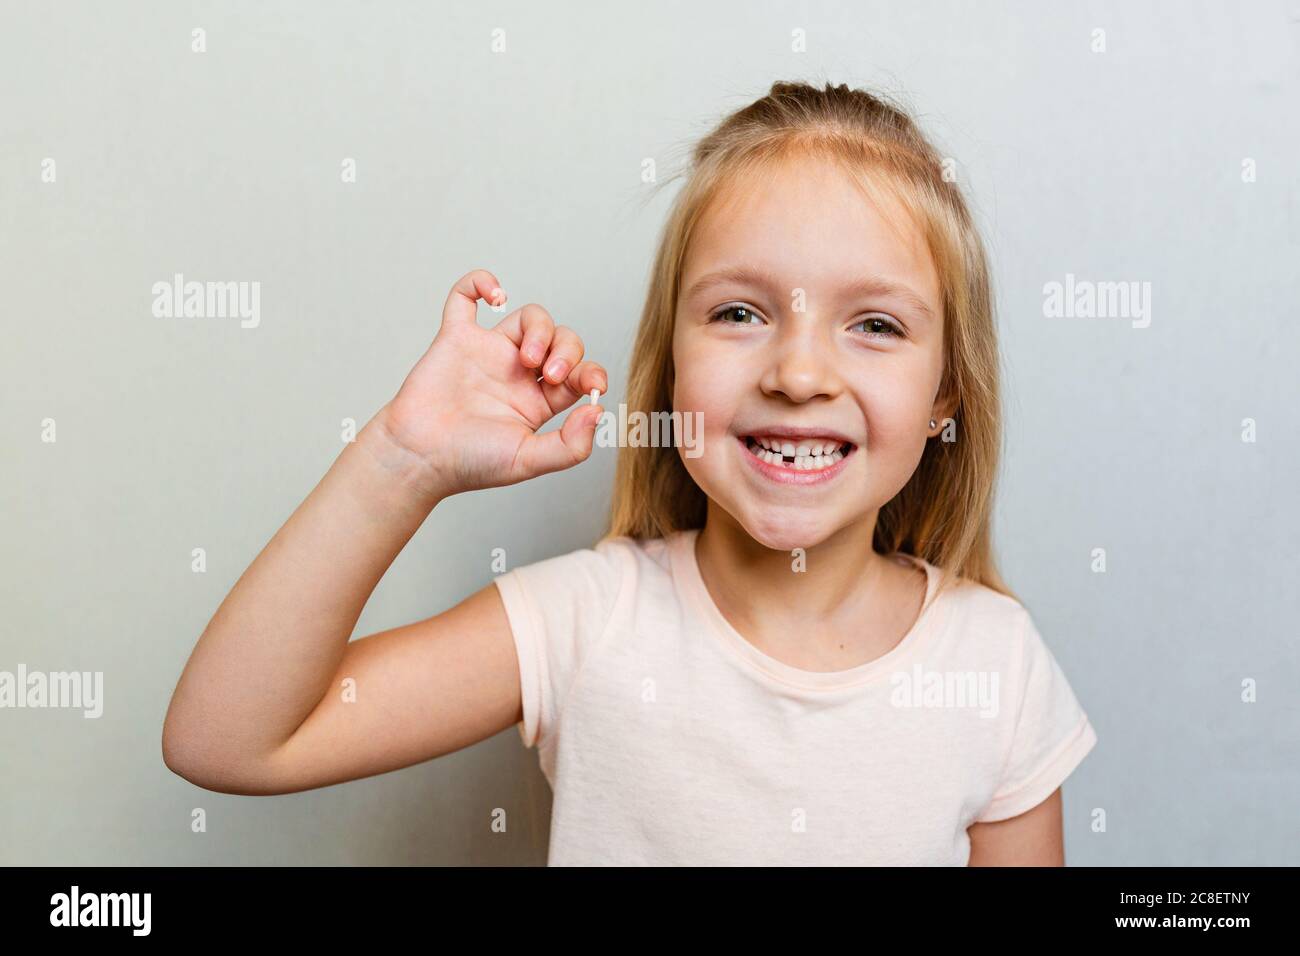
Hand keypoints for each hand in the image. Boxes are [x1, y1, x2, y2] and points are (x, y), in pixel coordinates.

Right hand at [374, 269, 607, 497]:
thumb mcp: (528, 462)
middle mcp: (517, 374)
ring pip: (529, 317)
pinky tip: (495, 293)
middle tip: (547, 374)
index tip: (592, 385)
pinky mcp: (456, 339)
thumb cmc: (468, 463)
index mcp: (538, 402)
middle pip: (561, 339)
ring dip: (539, 328)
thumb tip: (597, 411)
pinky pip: (466, 297)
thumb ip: (570, 446)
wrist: (419, 457)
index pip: (579, 374)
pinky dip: (480, 282)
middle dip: (566, 350)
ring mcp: (488, 353)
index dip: (592, 373)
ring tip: (527, 357)